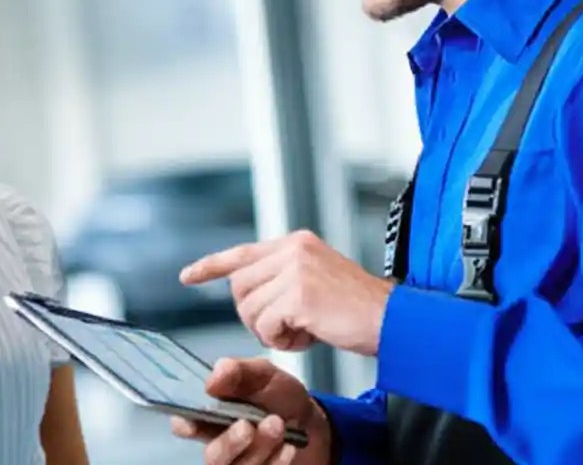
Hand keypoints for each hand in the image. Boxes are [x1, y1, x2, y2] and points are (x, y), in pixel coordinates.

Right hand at [170, 358, 330, 464]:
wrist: (310, 422)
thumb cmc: (277, 397)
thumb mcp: (264, 375)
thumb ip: (240, 372)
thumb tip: (213, 378)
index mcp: (212, 416)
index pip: (186, 426)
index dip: (185, 426)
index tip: (190, 422)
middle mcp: (221, 445)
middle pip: (213, 457)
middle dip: (230, 443)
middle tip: (248, 425)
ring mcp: (242, 464)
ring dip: (259, 448)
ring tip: (278, 425)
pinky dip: (277, 461)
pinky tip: (289, 446)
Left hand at [181, 230, 391, 355]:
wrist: (394, 320)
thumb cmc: (358, 310)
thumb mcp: (316, 279)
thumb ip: (283, 278)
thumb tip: (248, 293)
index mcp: (296, 243)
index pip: (242, 252)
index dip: (211, 266)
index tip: (188, 275)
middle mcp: (293, 249)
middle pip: (239, 286)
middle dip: (251, 315)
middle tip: (282, 328)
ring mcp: (296, 269)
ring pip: (249, 308)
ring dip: (269, 330)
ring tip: (301, 331)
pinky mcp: (299, 294)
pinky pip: (265, 325)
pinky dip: (281, 340)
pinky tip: (307, 336)